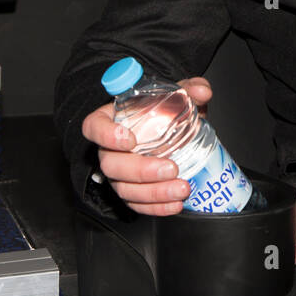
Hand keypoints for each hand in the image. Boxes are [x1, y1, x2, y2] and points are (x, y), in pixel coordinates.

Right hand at [80, 77, 211, 215]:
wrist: (169, 128)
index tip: (129, 139)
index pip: (94, 126)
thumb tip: (201, 91)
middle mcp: (110, 149)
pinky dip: (156, 207)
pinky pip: (136, 204)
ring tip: (181, 188)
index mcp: (112, 119)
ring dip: (153, 193)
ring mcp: (119, 172)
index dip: (106, 135)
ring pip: (124, 188)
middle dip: (141, 170)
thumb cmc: (163, 109)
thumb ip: (189, 89)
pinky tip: (174, 203)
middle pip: (110, 164)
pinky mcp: (131, 190)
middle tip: (171, 168)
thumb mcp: (177, 93)